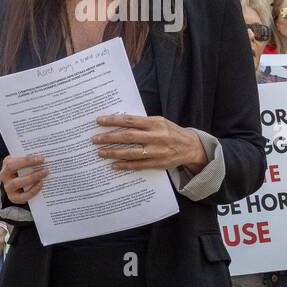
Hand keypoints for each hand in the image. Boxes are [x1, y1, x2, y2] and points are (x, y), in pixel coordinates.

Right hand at [0, 154, 47, 204]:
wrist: (16, 187)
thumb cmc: (22, 171)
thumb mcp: (22, 164)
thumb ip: (29, 159)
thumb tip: (43, 157)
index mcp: (7, 164)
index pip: (13, 160)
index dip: (27, 160)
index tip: (41, 158)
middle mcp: (4, 176)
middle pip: (12, 169)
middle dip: (29, 165)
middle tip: (45, 168)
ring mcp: (8, 187)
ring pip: (17, 183)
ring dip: (32, 178)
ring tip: (44, 175)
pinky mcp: (13, 198)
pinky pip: (23, 196)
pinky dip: (33, 190)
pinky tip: (40, 185)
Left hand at [92, 114, 207, 172]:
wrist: (191, 146)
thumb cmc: (170, 131)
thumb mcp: (159, 122)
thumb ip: (141, 123)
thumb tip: (117, 122)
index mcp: (155, 123)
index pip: (130, 120)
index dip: (113, 120)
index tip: (99, 120)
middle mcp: (156, 136)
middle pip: (128, 137)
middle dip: (109, 138)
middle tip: (95, 139)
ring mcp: (157, 151)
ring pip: (131, 152)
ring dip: (114, 153)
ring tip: (100, 152)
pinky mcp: (158, 163)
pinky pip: (138, 165)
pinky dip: (125, 165)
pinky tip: (114, 165)